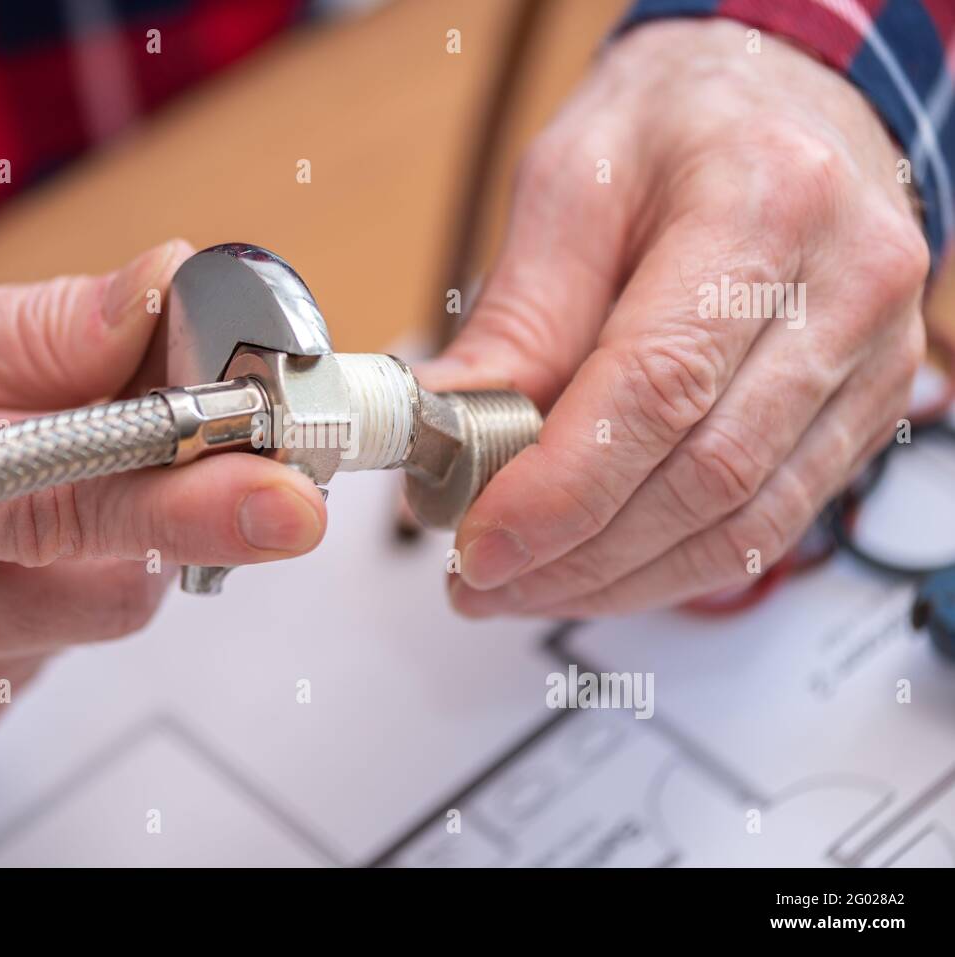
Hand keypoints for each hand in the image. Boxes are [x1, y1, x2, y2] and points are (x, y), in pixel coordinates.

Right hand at [0, 242, 325, 732]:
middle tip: (143, 429)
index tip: (279, 493)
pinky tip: (3, 537)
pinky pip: (64, 643)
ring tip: (25, 472)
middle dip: (155, 502)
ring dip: (107, 533)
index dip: (180, 500)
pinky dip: (67, 578)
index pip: (51, 509)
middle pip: (112, 582)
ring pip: (102, 612)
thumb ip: (31, 331)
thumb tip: (163, 299)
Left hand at [423, 19, 928, 617]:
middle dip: (575, 553)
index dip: (562, 489)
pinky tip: (597, 569)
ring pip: (744, 525)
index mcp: (764, 204)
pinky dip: (672, 565)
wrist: (783, 102)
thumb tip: (445, 424)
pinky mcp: (867, 408)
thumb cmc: (676, 126)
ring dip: (618, 578)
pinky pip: (773, 525)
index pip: (660, 386)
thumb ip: (519, 315)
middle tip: (477, 577)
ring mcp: (872, 357)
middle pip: (705, 475)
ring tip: (522, 586)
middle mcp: (845, 286)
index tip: (479, 542)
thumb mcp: (570, 182)